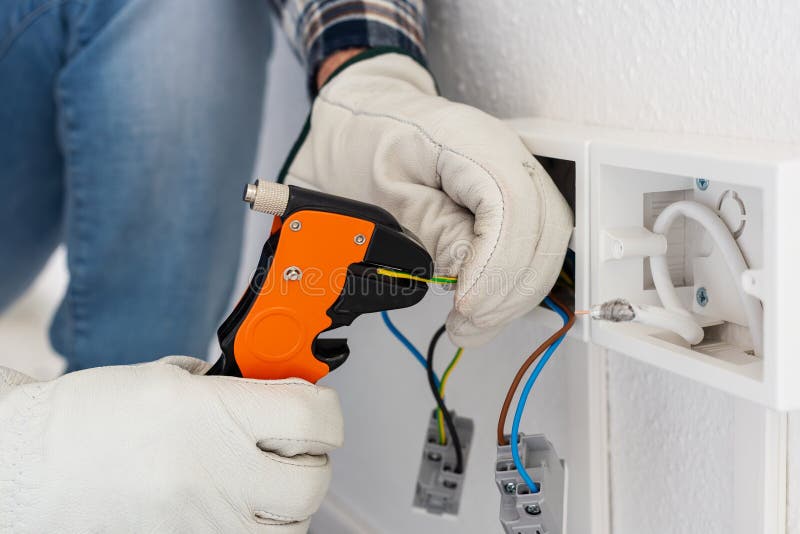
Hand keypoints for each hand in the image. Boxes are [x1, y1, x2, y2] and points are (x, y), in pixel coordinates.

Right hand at [0, 357, 342, 532]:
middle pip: (313, 481)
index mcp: (211, 416)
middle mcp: (214, 474)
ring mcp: (203, 524)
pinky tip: (239, 510)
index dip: (327, 408)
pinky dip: (259, 530)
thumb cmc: (87, 419)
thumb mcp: (166, 378)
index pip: (313, 418)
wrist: (28, 469)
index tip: (318, 404)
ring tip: (265, 482)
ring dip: (290, 503)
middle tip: (292, 445)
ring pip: (292, 529)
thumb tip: (272, 391)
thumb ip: (228, 387)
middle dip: (312, 459)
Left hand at [284, 51, 572, 346]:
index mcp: (469, 140)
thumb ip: (429, 229)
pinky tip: (483, 305)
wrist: (365, 118)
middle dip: (510, 290)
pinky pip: (532, 244)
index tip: (465, 304)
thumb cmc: (364, 143)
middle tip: (467, 325)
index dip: (497, 264)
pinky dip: (511, 283)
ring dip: (515, 294)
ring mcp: (515, 173)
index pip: (512, 204)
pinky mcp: (512, 197)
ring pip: (546, 243)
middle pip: (543, 229)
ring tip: (471, 324)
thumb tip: (466, 273)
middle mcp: (506, 152)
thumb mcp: (381, 191)